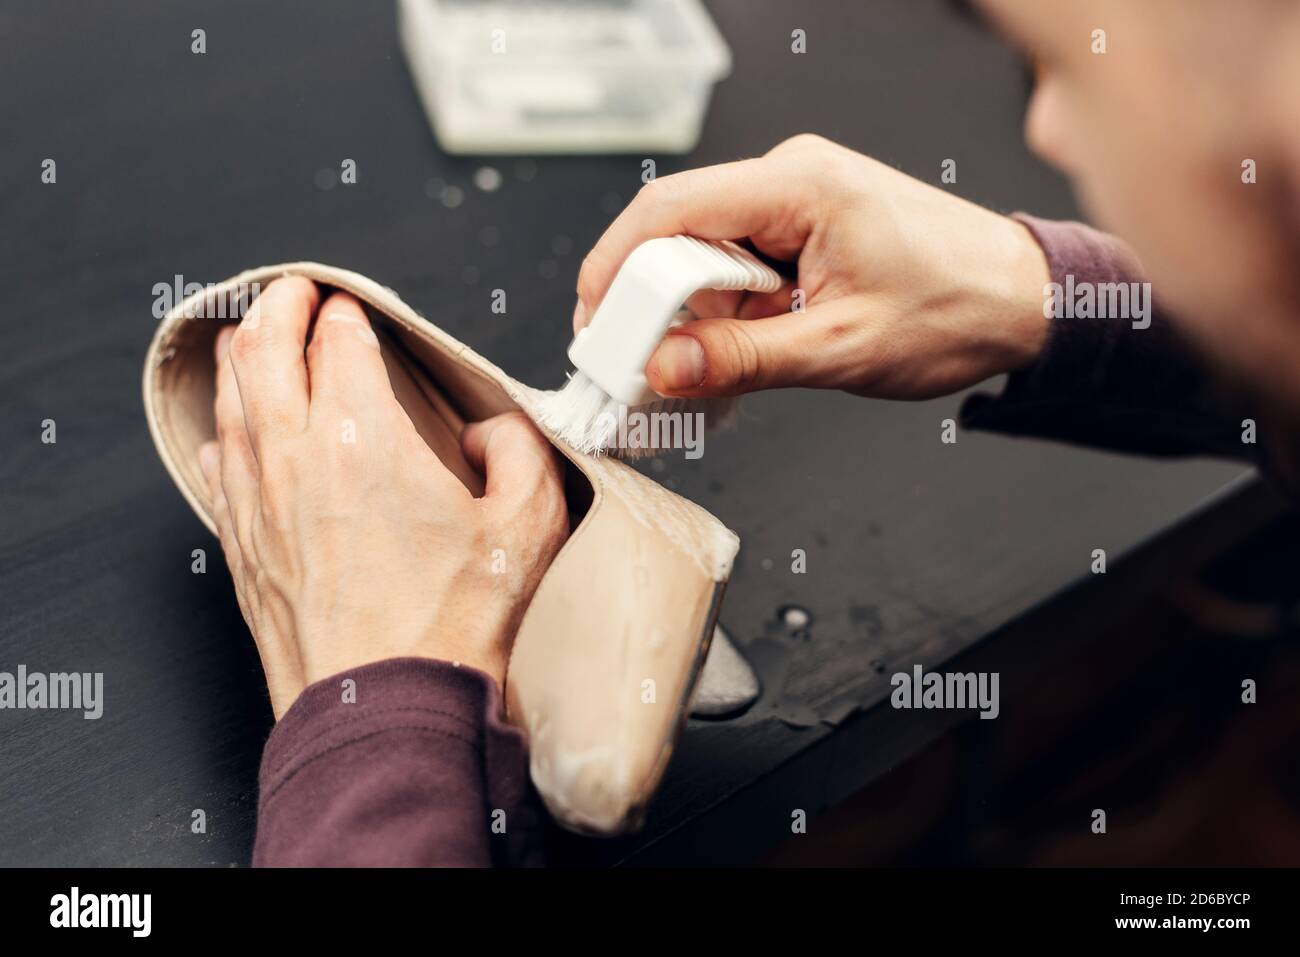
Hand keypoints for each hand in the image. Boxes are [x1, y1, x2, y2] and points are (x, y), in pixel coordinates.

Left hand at [199, 277, 567, 717]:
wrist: (387, 705)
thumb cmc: (451, 624)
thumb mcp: (530, 524)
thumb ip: (520, 451)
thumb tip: (489, 433)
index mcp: (364, 437)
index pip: (338, 341)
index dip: (344, 313)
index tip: (349, 308)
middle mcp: (297, 456)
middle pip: (264, 350)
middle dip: (276, 308)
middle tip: (289, 292)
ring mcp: (259, 502)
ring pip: (231, 402)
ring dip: (239, 357)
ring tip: (248, 338)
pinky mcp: (243, 547)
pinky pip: (217, 468)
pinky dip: (221, 433)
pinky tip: (226, 435)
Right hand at [575, 134, 1050, 399]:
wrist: (1028, 301)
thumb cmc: (959, 309)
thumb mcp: (841, 348)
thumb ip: (745, 358)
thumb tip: (666, 366)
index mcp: (802, 185)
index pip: (672, 208)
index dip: (616, 266)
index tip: (593, 324)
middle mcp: (794, 176)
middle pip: (681, 227)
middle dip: (648, 297)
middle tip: (635, 360)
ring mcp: (800, 198)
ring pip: (708, 249)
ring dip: (691, 309)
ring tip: (696, 367)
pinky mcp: (807, 226)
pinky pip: (741, 261)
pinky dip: (726, 308)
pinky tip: (733, 350)